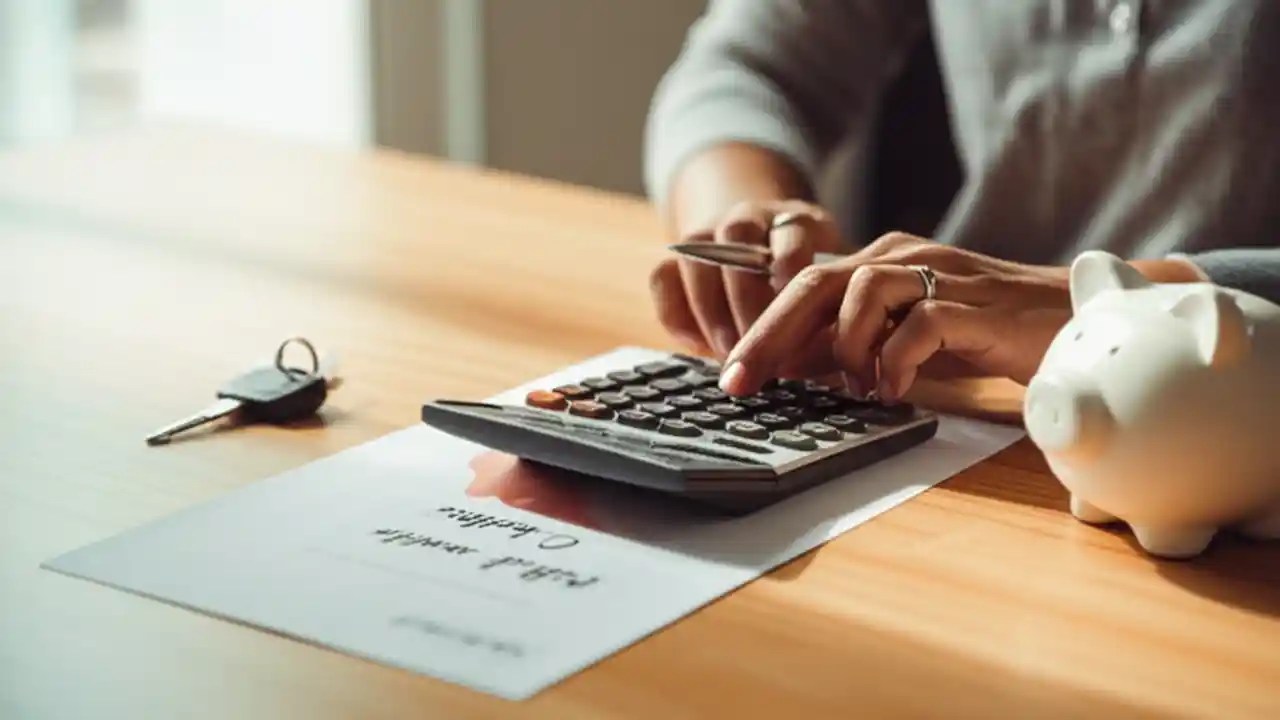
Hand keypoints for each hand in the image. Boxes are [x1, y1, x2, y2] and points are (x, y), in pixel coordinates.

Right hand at [650, 199, 842, 357]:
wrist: (763, 240)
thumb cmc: (814, 285)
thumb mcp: (836, 285)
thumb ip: (838, 314)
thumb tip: (842, 359)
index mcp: (798, 219)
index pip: (792, 241)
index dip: (790, 287)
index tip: (797, 329)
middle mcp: (749, 217)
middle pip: (738, 247)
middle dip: (747, 306)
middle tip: (759, 353)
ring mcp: (708, 232)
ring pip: (696, 259)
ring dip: (712, 313)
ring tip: (730, 354)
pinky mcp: (677, 255)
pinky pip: (662, 276)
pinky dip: (676, 313)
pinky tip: (698, 346)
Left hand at [718, 232, 1075, 400]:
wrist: (1066, 320)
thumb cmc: (981, 334)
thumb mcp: (901, 340)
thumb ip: (851, 346)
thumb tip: (792, 367)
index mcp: (881, 262)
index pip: (803, 285)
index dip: (761, 328)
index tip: (731, 374)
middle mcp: (904, 258)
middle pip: (816, 282)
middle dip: (770, 335)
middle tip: (741, 381)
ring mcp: (941, 276)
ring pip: (863, 290)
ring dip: (843, 345)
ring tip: (850, 386)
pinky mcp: (976, 306)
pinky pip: (921, 323)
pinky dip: (896, 360)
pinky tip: (894, 388)